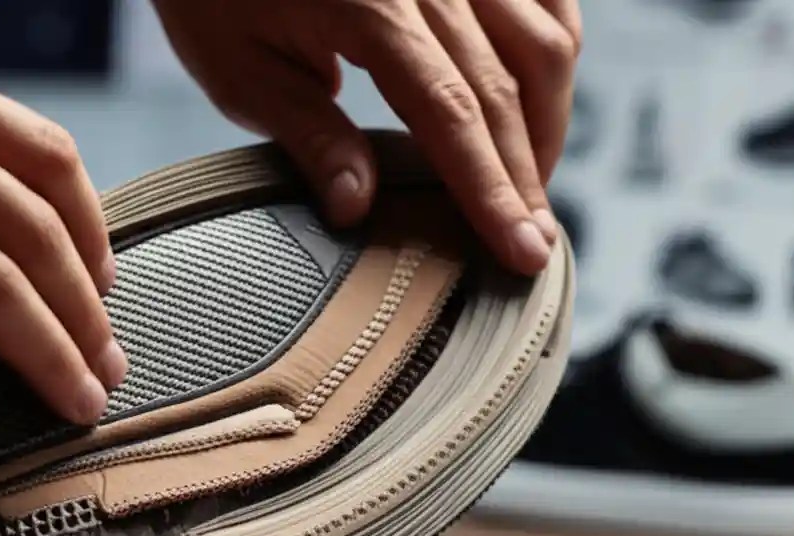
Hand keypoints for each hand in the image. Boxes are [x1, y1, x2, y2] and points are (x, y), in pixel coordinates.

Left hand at [155, 0, 581, 274]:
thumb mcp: (239, 70)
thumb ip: (308, 134)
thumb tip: (358, 208)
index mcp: (371, 9)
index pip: (451, 115)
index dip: (490, 190)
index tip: (520, 252)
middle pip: (504, 89)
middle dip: (526, 177)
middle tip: (534, 245)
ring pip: (544, 42)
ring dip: (546, 122)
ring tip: (528, 186)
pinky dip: (554, 51)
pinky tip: (539, 102)